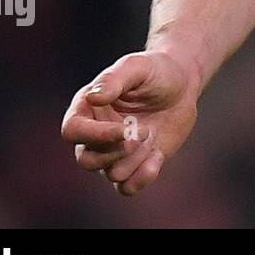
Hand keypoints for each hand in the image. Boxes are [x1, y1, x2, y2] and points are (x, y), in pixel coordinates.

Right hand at [60, 50, 199, 196]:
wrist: (182, 85)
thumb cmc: (155, 71)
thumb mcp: (137, 67)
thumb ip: (114, 80)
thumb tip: (93, 97)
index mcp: (86, 109)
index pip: (73, 131)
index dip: (96, 135)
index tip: (125, 130)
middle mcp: (94, 136)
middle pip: (87, 160)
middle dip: (116, 152)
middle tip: (145, 132)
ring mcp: (113, 153)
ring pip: (112, 174)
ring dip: (137, 158)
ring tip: (152, 133)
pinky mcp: (134, 165)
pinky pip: (127, 187)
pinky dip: (143, 177)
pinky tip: (158, 156)